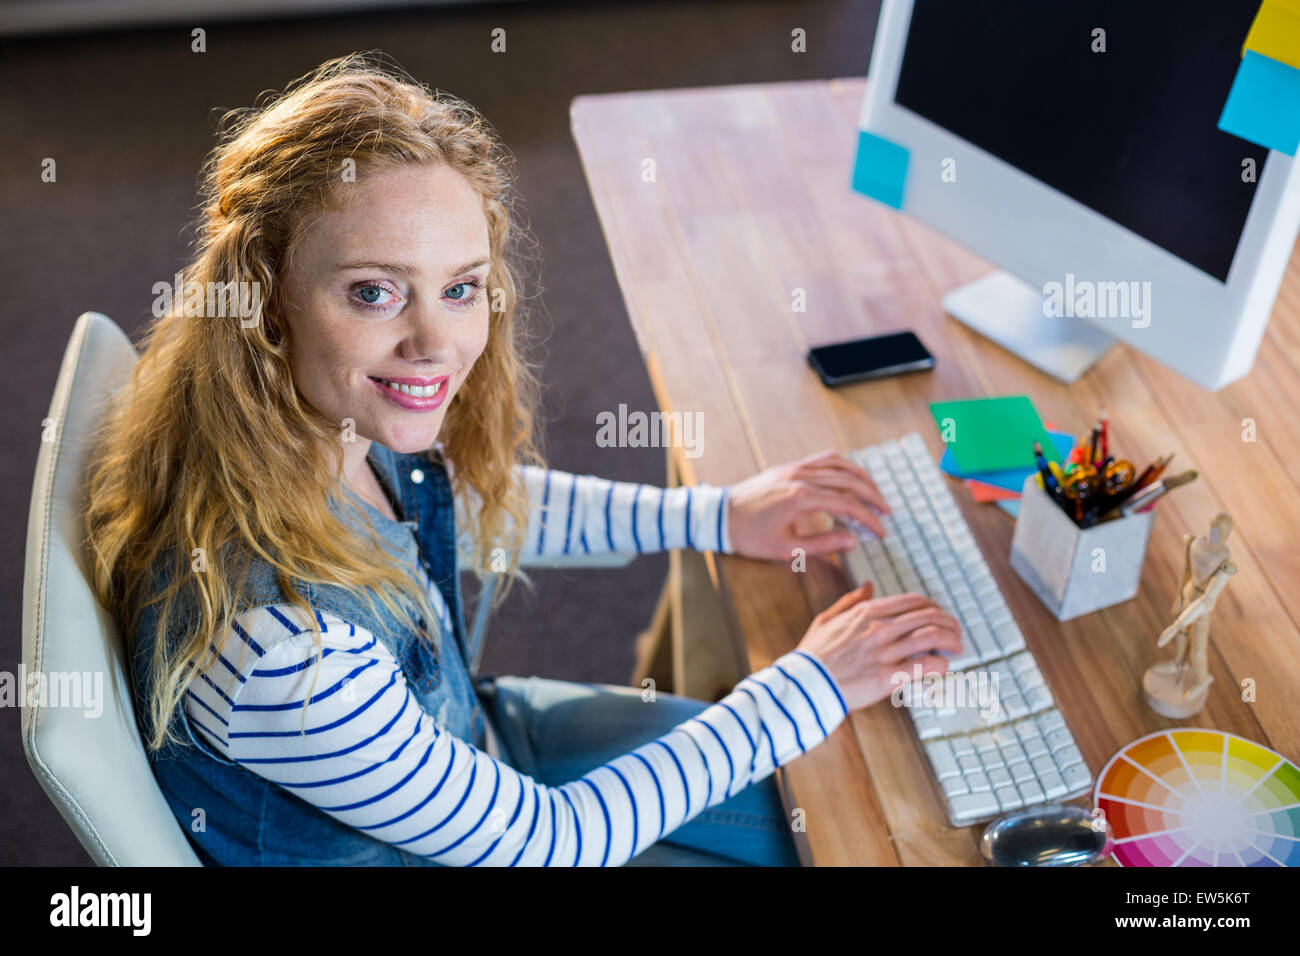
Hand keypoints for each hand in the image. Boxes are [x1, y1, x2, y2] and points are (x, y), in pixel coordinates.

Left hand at [725, 449, 889, 560]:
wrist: (719, 516)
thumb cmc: (749, 536)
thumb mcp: (785, 549)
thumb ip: (822, 545)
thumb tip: (853, 541)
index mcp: (800, 499)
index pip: (846, 505)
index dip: (868, 519)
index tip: (881, 532)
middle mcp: (800, 477)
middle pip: (849, 481)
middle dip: (872, 496)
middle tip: (887, 512)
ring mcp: (795, 468)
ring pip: (839, 465)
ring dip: (861, 477)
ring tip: (875, 493)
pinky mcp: (790, 466)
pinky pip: (823, 459)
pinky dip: (842, 465)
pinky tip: (851, 476)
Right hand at [796, 582, 961, 711]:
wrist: (805, 685)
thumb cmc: (814, 655)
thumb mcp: (827, 619)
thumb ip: (850, 600)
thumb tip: (869, 585)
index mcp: (867, 612)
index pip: (913, 601)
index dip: (933, 607)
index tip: (939, 616)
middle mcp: (879, 628)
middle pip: (929, 616)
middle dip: (949, 622)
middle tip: (955, 632)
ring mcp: (884, 651)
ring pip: (933, 636)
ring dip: (952, 640)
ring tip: (957, 647)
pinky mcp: (888, 676)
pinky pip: (926, 665)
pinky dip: (941, 665)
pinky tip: (942, 668)